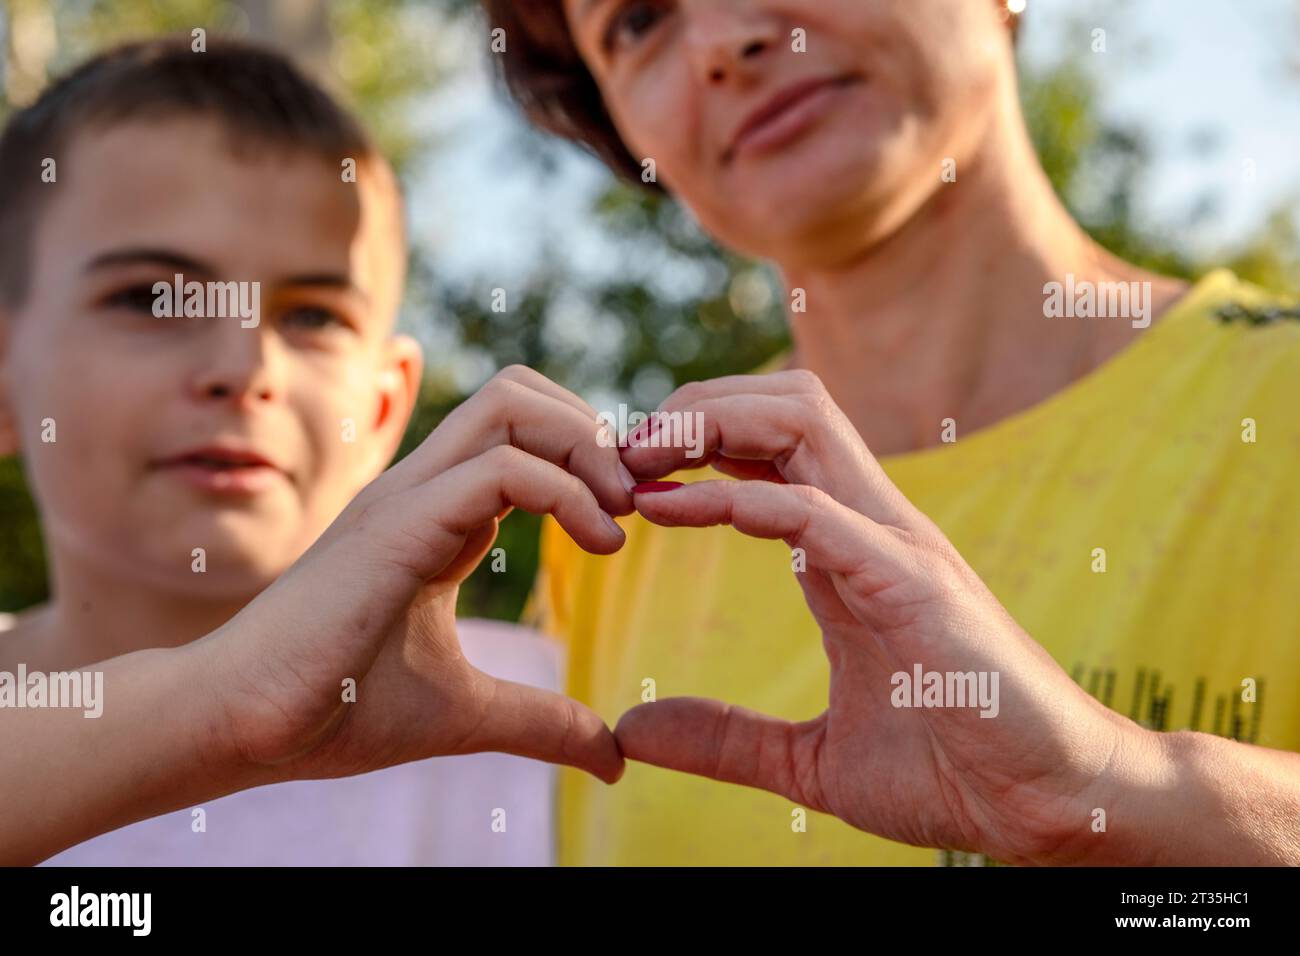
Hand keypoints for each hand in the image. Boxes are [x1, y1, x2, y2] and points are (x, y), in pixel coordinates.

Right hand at [192, 366, 633, 784]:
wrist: (243, 725)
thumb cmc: (336, 709)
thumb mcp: (468, 713)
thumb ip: (541, 720)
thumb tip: (613, 757)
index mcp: (437, 513)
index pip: (523, 432)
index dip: (589, 458)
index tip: (630, 518)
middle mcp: (423, 488)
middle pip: (521, 393)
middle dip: (595, 431)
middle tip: (634, 501)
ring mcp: (407, 497)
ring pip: (513, 404)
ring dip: (587, 447)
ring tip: (621, 514)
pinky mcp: (397, 524)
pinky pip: (500, 469)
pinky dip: (565, 492)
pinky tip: (599, 543)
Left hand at [615, 370, 1156, 863]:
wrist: (1053, 806)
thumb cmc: (953, 770)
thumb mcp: (809, 761)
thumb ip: (723, 738)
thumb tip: (632, 731)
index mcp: (847, 552)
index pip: (766, 449)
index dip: (688, 442)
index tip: (620, 476)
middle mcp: (872, 527)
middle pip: (781, 404)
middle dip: (693, 406)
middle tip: (617, 454)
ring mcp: (898, 545)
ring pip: (802, 421)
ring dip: (709, 425)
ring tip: (640, 463)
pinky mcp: (916, 583)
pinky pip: (818, 510)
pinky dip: (739, 499)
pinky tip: (674, 510)